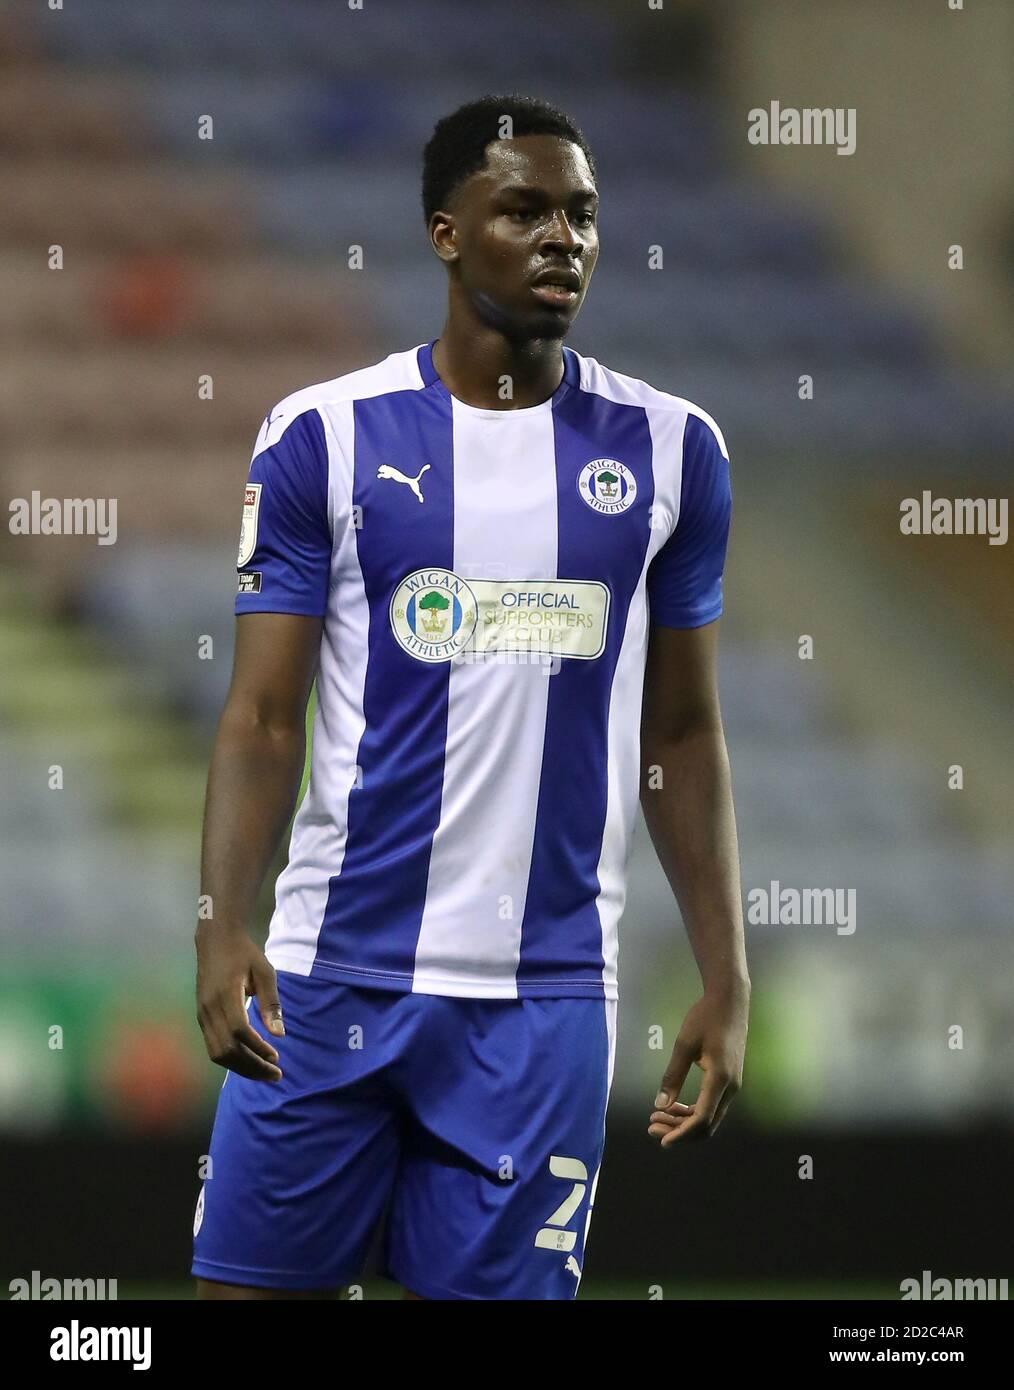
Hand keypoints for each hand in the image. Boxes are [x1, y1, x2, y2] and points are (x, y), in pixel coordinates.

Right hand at [195, 922, 284, 1080]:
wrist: (215, 940)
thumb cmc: (244, 953)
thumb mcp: (264, 972)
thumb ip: (271, 1003)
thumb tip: (279, 1034)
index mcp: (225, 995)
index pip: (239, 1031)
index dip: (257, 1048)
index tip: (276, 1057)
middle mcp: (209, 1009)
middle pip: (226, 1049)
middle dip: (252, 1066)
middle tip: (276, 1074)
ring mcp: (202, 1015)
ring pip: (217, 1053)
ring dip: (241, 1067)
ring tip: (264, 1072)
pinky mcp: (201, 1017)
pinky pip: (213, 1047)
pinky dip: (231, 1059)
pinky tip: (250, 1061)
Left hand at [648, 985, 747, 1146]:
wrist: (730, 1002)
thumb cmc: (706, 1018)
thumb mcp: (684, 1044)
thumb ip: (672, 1076)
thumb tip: (660, 1104)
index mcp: (720, 1079)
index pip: (701, 1119)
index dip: (681, 1134)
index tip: (662, 1140)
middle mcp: (731, 1088)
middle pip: (707, 1125)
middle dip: (679, 1131)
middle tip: (652, 1126)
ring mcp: (733, 1085)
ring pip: (710, 1117)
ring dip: (684, 1122)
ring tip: (658, 1117)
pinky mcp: (730, 1080)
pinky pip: (712, 1106)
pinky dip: (693, 1111)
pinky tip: (674, 1106)